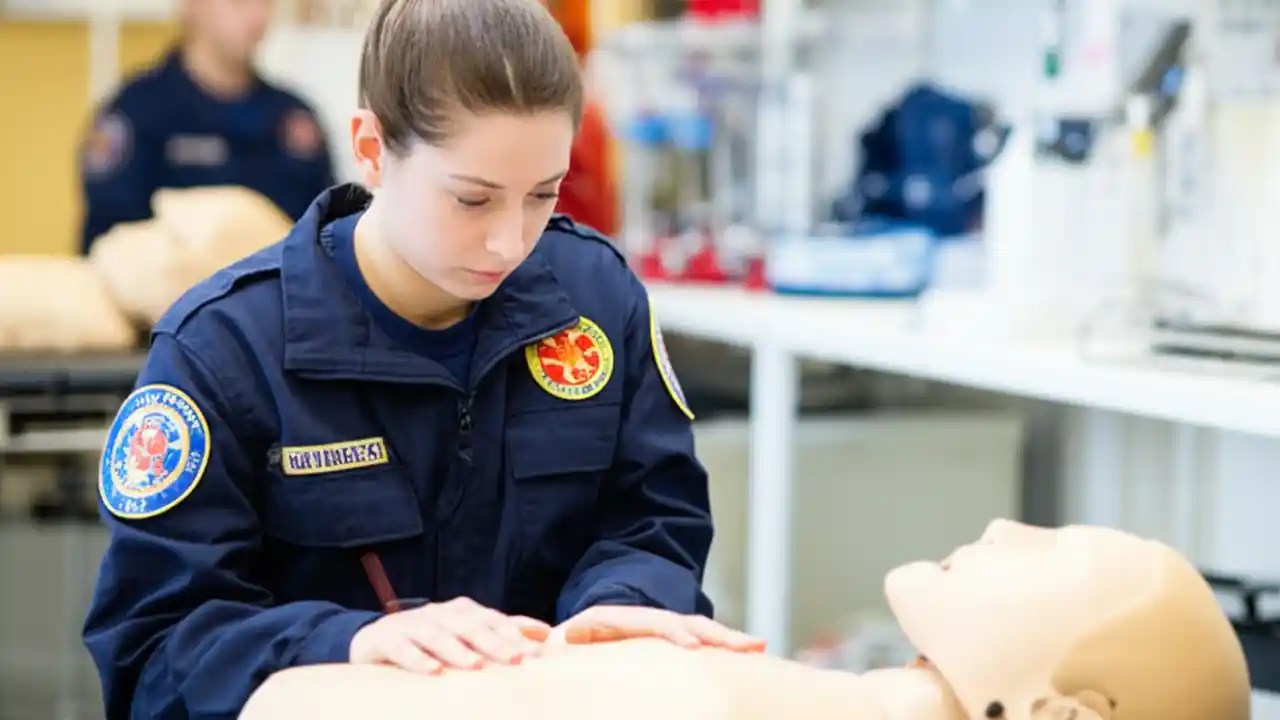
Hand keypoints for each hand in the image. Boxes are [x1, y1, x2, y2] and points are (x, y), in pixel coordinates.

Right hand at [349, 597, 551, 674]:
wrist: (374, 640)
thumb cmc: (428, 640)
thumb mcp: (465, 635)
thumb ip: (502, 632)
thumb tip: (544, 633)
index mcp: (462, 611)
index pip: (492, 620)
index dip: (514, 635)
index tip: (536, 654)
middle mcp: (439, 614)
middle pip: (470, 626)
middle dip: (494, 642)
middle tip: (514, 659)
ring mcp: (412, 624)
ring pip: (438, 635)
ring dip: (458, 650)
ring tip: (476, 665)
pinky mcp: (386, 638)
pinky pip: (402, 648)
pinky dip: (417, 659)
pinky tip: (433, 671)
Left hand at [551, 605, 765, 652]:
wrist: (553, 643)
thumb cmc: (549, 653)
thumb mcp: (550, 650)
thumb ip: (554, 651)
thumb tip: (549, 650)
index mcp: (607, 619)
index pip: (648, 622)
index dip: (671, 632)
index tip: (693, 648)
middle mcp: (636, 622)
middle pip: (682, 623)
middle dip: (715, 634)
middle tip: (748, 645)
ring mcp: (652, 632)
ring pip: (695, 631)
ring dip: (725, 639)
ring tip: (758, 647)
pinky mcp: (661, 646)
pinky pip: (694, 643)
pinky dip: (719, 649)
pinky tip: (746, 656)